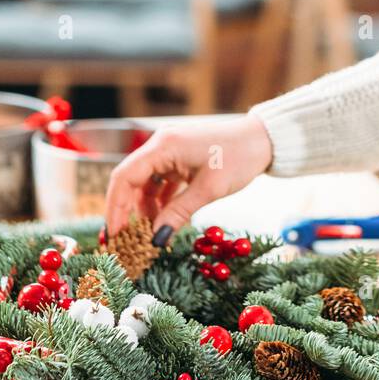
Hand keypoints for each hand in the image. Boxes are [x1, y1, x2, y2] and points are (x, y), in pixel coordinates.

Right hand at [104, 115, 273, 241]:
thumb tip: (155, 239)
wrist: (263, 139)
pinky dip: (159, 202)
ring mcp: (169, 152)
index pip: (124, 176)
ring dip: (145, 208)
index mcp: (163, 146)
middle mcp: (160, 145)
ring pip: (145, 183)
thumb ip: (178, 213)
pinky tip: (163, 220)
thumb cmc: (239, 158)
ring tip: (149, 234)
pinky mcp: (179, 159)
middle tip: (125, 240)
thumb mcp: (209, 189)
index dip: (115, 206)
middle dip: (126, 210)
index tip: (114, 233)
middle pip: (130, 179)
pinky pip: (160, 182)